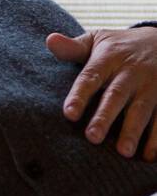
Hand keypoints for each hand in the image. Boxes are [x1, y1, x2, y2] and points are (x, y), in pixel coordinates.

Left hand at [47, 27, 156, 159]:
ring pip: (143, 109)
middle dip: (105, 117)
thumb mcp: (98, 40)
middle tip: (92, 138)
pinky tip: (149, 156)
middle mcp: (132, 73)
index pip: (91, 77)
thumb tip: (50, 41)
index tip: (68, 114)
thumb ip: (73, 47)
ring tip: (123, 152)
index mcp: (109, 58)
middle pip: (117, 95)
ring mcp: (153, 86)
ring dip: (133, 131)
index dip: (79, 95)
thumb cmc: (120, 46)